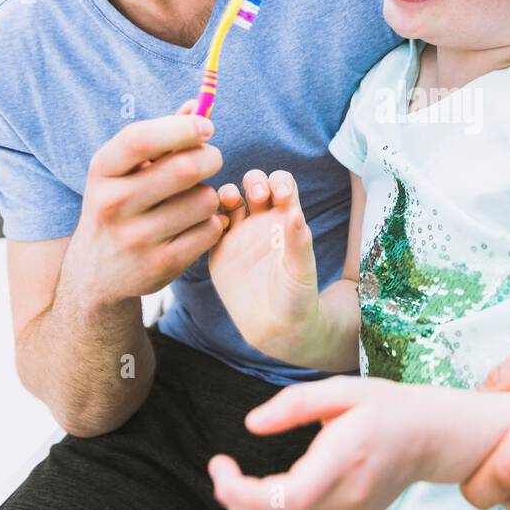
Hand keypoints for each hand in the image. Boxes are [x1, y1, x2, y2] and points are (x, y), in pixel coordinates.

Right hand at [61, 98, 226, 305]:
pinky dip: (214, 222)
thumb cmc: (118, 205)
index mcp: (102, 171)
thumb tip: (197, 104)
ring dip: (211, 194)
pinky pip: (211, 229)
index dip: (181, 127)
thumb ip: (160, 136)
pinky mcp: (161, 265)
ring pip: (205, 200)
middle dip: (210, 157)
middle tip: (211, 159)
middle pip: (184, 168)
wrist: (95, 274)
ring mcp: (136, 238)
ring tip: (195, 199)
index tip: (206, 126)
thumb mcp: (123, 170)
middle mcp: (114, 204)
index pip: (140, 139)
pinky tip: (196, 224)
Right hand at [207, 168, 320, 362]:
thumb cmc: (298, 298)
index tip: (281, 195)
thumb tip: (296, 212)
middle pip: (254, 183)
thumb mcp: (301, 270)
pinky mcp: (220, 250)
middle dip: (254, 181)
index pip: (282, 184)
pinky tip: (214, 225)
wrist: (276, 328)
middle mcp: (262, 222)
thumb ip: (299, 242)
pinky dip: (208, 217)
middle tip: (257, 196)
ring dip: (229, 192)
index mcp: (286, 220)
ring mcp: (240, 234)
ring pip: (230, 198)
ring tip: (231, 201)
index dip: (280, 181)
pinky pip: (209, 225)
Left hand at [207, 376, 430, 509]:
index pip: (291, 497)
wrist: (429, 438)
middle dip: (236, 504)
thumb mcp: (344, 389)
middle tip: (222, 470)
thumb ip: (295, 403)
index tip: (221, 467)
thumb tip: (252, 424)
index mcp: (346, 457)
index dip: (246, 494)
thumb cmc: (386, 408)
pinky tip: (263, 502)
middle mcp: (348, 497)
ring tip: (237, 487)